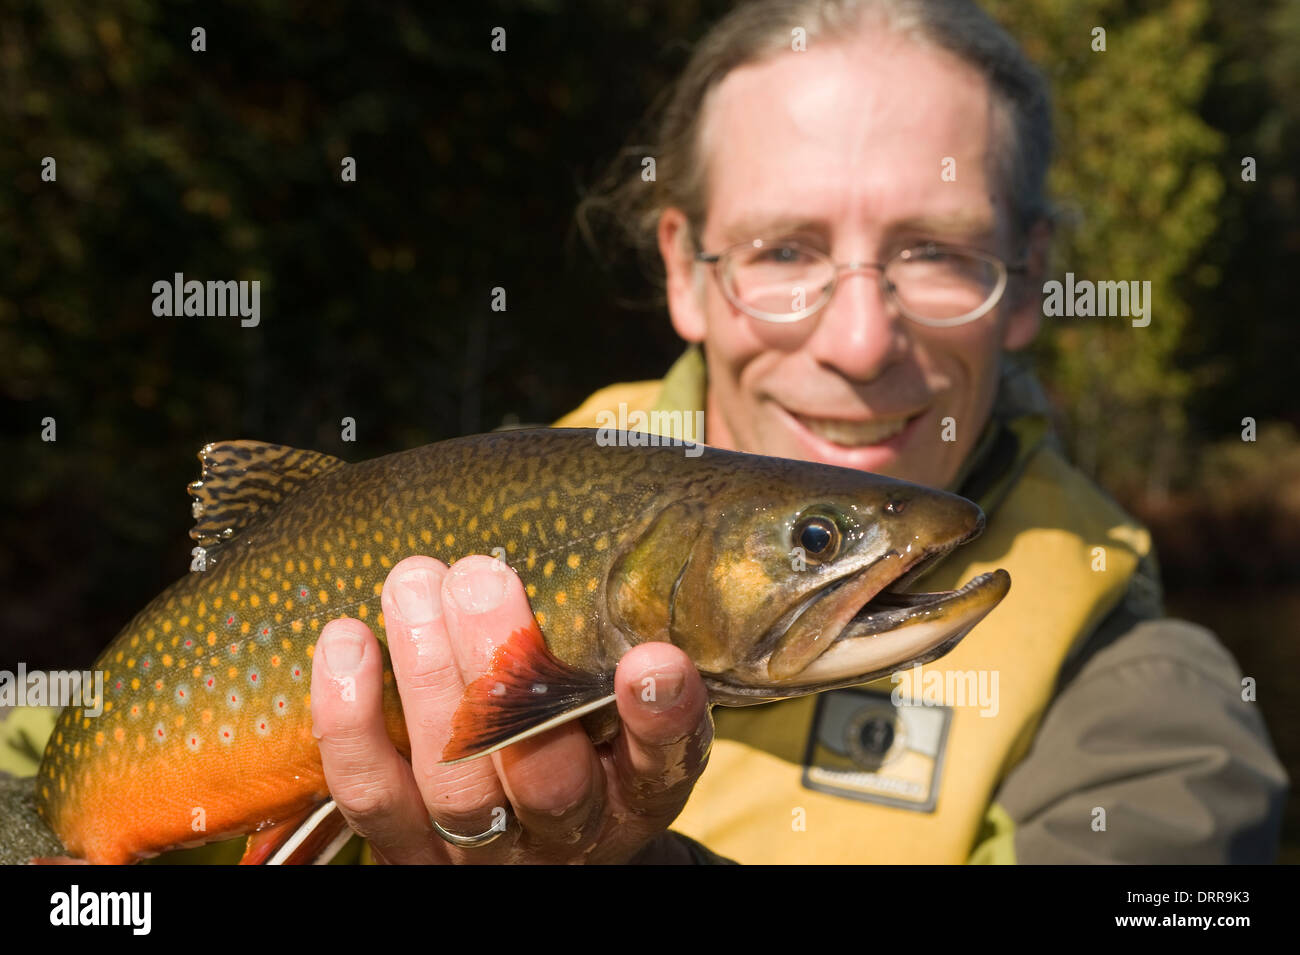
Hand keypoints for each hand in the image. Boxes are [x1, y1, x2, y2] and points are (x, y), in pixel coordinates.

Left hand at [309, 554, 713, 862]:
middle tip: (481, 576)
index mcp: (632, 799)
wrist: (522, 839)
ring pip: (452, 779)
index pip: (661, 766)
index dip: (660, 719)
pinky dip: (351, 717)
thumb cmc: (578, 742)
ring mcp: (481, 852)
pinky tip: (347, 639)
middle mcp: (564, 835)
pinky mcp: (406, 851)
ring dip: (426, 674)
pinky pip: (371, 794)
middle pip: (544, 775)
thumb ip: (611, 656)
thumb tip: (598, 560)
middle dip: (506, 668)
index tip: (653, 660)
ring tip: (414, 583)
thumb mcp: (614, 709)